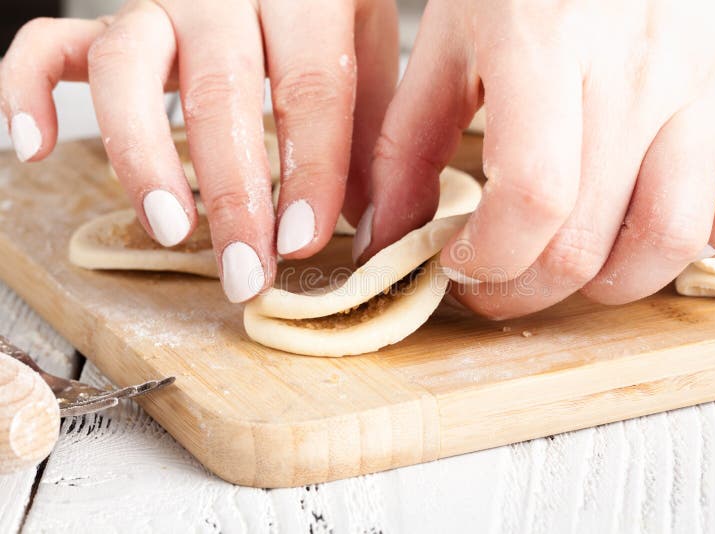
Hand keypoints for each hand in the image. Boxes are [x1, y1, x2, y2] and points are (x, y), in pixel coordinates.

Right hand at [0, 0, 396, 301]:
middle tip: (246, 270)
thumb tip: (380, 229)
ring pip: (124, 67)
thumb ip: (375, 134)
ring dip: (142, 156)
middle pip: (220, 90)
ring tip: (171, 227)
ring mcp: (159, 6)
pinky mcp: (108, 23)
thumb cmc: (322, 11)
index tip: (303, 243)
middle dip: (234, 193)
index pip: (311, 86)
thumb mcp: (365, 51)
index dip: (311, 170)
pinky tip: (39, 146)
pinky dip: (30, 90)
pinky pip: (50, 47)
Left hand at [353, 0, 714, 318]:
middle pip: (588, 240)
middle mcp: (632, 72)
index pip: (533, 201)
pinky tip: (671, 234)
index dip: (487, 261)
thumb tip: (387, 240)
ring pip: (672, 237)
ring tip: (564, 268)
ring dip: (609, 284)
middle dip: (525, 289)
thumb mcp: (445, 47)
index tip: (456, 264)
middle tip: (490, 281)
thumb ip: (407, 147)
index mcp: (543, 47)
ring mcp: (695, 86)